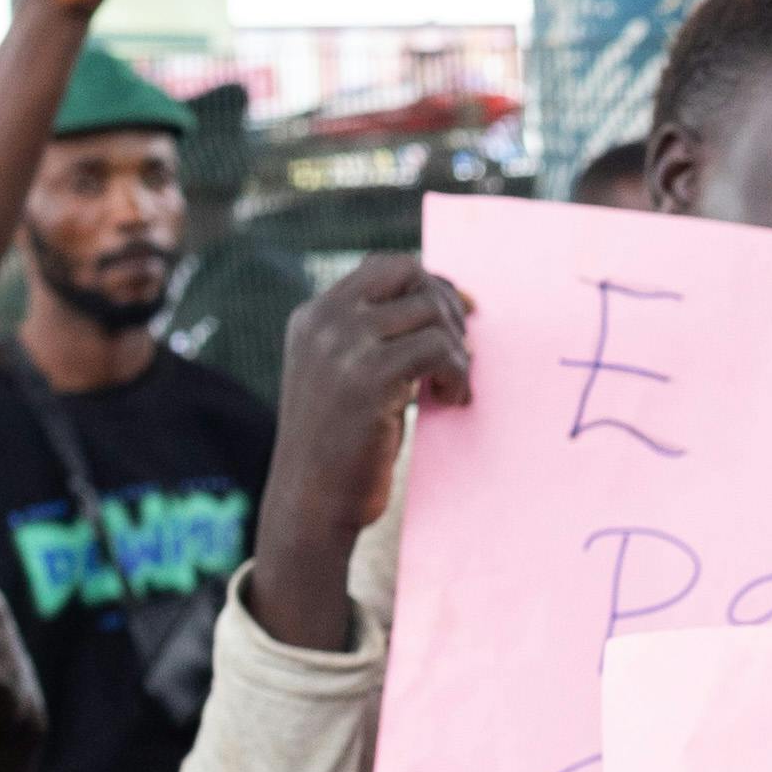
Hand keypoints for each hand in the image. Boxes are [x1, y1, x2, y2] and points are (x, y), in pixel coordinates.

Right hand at [245, 256, 475, 651]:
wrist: (310, 503)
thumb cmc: (339, 447)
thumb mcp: (343, 377)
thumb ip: (372, 339)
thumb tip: (444, 304)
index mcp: (313, 316)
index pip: (385, 268)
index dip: (430, 284)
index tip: (461, 315)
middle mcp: (323, 321)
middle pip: (410, 275)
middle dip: (448, 307)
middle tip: (461, 353)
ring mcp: (342, 346)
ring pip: (430, 313)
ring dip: (456, 349)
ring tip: (451, 388)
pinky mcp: (368, 377)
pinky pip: (439, 350)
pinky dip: (458, 373)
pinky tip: (451, 400)